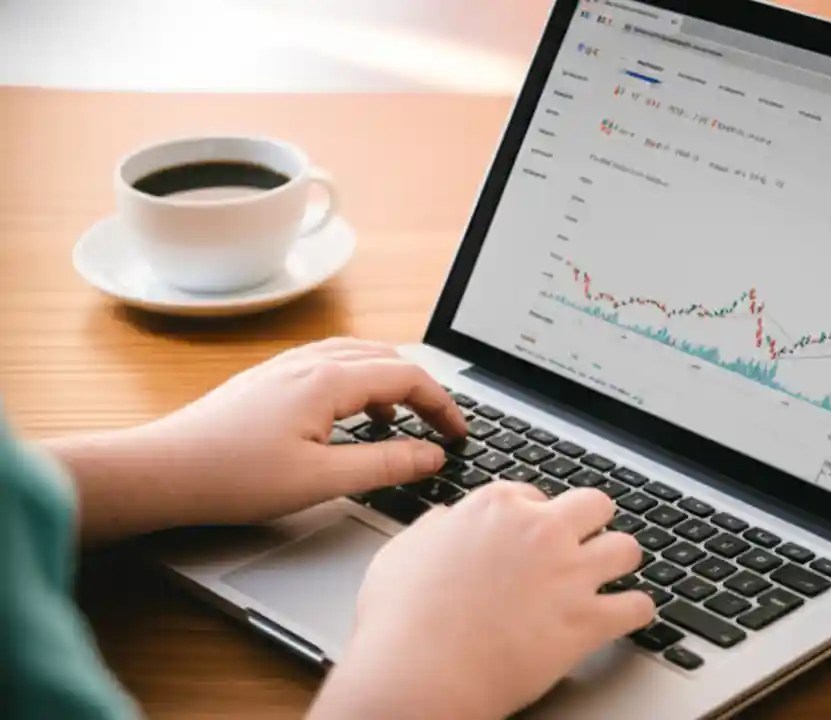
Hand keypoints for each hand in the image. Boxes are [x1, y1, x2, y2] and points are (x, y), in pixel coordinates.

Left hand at [45, 337, 467, 542]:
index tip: (458, 434)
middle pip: (387, 357)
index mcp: (328, 380)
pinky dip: (359, 383)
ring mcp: (286, 367)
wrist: (163, 470)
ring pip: (358, 357)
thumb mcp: (321, 481)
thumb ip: (385, 465)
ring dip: (390, 382)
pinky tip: (351, 415)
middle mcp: (310, 363)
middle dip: (422, 389)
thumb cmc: (231, 476)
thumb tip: (430, 456)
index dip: (443, 405)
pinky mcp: (269, 380)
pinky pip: (331, 365)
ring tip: (400, 421)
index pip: (409, 376)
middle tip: (438, 426)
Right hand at [310, 481, 654, 719]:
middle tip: (581, 545)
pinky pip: (638, 607)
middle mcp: (539, 530)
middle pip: (594, 505)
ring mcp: (568, 574)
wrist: (418, 675)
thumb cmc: (401, 621)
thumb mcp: (402, 552)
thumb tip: (446, 522)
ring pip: (627, 548)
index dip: (535, 517)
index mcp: (496, 507)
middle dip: (590, 524)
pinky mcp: (586, 621)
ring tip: (611, 576)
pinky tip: (627, 616)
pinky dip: (636, 612)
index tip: (533, 535)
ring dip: (620, 563)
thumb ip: (433, 529)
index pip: (534, 494)